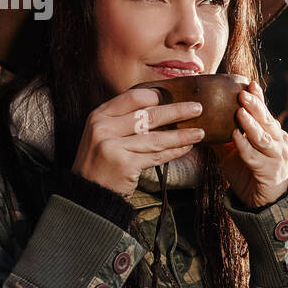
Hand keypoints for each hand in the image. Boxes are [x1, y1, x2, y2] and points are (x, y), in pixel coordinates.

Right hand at [72, 87, 205, 197]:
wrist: (87, 193)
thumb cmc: (101, 162)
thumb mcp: (103, 134)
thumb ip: (124, 120)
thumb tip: (160, 107)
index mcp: (99, 116)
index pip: (132, 97)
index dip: (156, 95)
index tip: (174, 95)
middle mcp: (103, 128)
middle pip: (148, 115)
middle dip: (177, 111)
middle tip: (197, 108)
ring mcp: (113, 146)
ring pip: (156, 138)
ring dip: (182, 135)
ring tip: (200, 132)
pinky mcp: (124, 164)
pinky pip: (157, 156)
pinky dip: (174, 151)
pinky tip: (187, 147)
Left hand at [209, 78, 287, 207]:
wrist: (264, 200)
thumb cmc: (249, 172)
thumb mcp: (233, 151)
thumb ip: (222, 137)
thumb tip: (199, 123)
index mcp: (270, 132)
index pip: (264, 111)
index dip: (258, 97)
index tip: (250, 83)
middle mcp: (277, 140)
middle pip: (266, 120)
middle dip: (255, 106)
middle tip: (244, 93)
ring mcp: (276, 155)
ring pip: (263, 136)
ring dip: (251, 124)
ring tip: (240, 112)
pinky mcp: (269, 170)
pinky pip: (255, 156)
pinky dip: (245, 146)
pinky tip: (236, 137)